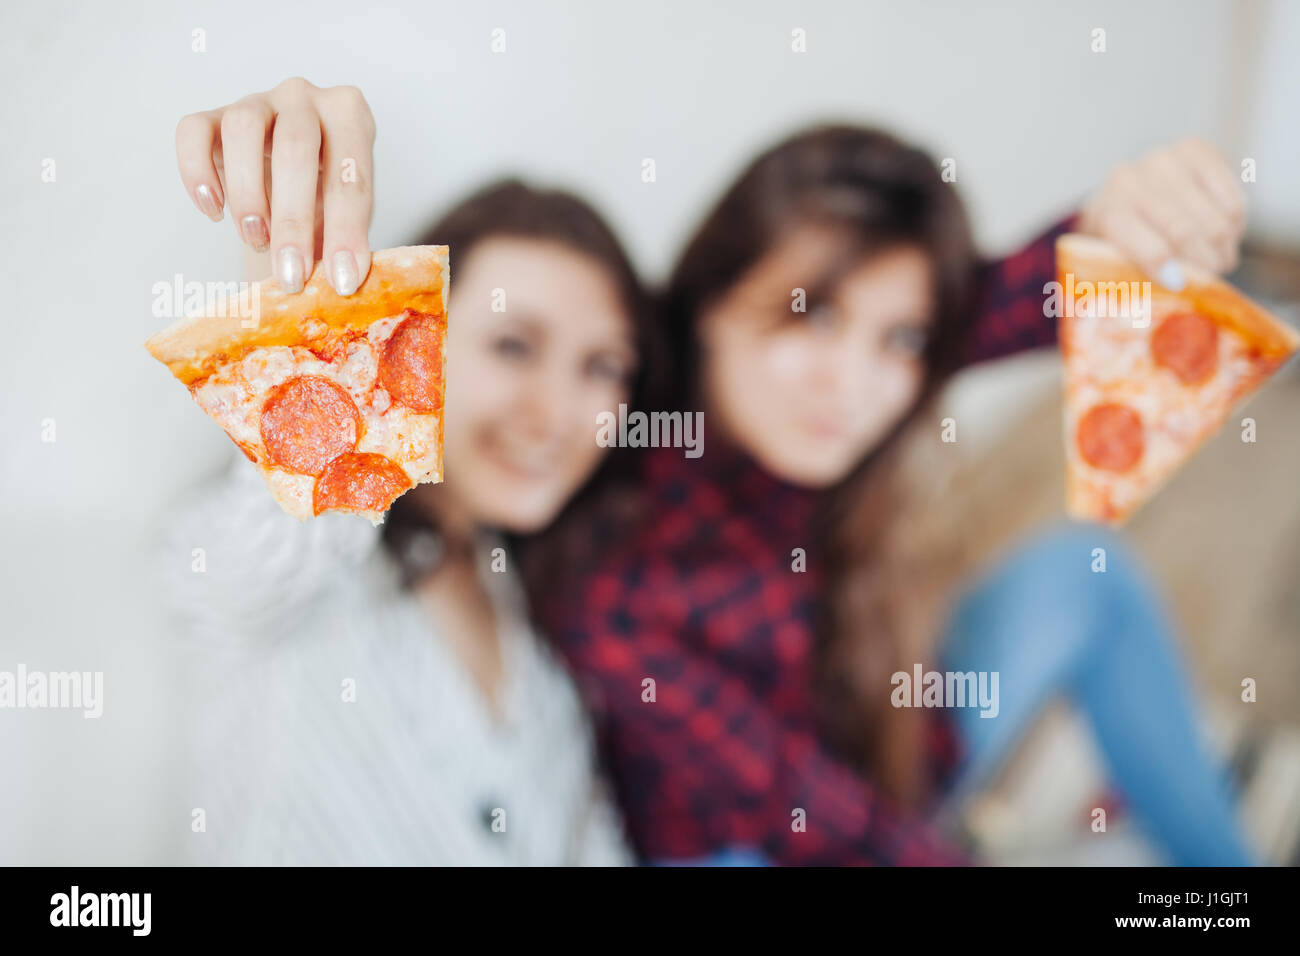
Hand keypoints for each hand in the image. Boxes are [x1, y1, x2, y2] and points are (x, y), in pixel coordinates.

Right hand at [175, 77, 375, 294]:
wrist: (289, 180)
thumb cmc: (325, 197)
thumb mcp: (346, 215)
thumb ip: (347, 239)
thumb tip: (343, 280)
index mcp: (350, 115)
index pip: (351, 172)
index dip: (348, 230)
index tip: (341, 280)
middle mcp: (304, 97)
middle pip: (295, 145)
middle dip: (294, 219)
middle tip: (291, 273)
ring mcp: (256, 101)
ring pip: (242, 129)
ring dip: (247, 192)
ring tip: (256, 239)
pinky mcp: (212, 115)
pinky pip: (193, 131)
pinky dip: (197, 172)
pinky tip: (213, 210)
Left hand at [1078, 138, 1244, 289]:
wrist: (1126, 199)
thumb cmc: (1122, 244)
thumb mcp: (1116, 265)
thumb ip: (1136, 278)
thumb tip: (1174, 287)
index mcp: (1103, 213)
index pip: (1131, 234)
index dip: (1159, 261)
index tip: (1180, 283)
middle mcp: (1128, 179)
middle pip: (1181, 230)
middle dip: (1203, 262)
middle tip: (1212, 279)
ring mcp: (1160, 160)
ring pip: (1212, 216)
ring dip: (1223, 246)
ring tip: (1221, 260)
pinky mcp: (1194, 149)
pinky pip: (1230, 194)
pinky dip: (1235, 222)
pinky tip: (1228, 233)